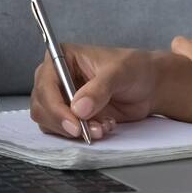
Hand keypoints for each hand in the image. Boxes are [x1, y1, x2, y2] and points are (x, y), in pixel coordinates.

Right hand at [29, 44, 156, 140]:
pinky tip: (103, 127)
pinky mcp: (70, 115)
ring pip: (49, 122)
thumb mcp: (119, 72)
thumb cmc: (134, 68)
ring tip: (102, 128)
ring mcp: (62, 98)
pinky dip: (81, 135)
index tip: (74, 123)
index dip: (55, 106)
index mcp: (62, 57)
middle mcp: (56, 78)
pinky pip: (64, 131)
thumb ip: (99, 88)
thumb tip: (78, 108)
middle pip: (41, 106)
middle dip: (63, 122)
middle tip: (85, 131)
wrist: (149, 86)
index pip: (45, 83)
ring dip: (74, 131)